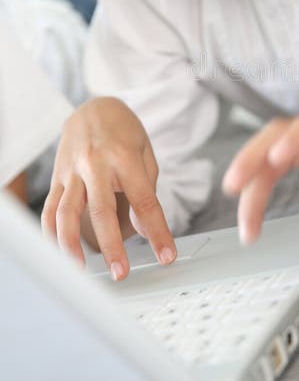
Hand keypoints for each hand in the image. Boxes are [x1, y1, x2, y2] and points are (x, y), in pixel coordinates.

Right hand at [42, 97, 175, 279]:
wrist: (94, 107)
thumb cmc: (124, 133)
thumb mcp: (145, 155)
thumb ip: (146, 193)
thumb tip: (147, 232)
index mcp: (125, 157)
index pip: (144, 201)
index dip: (156, 231)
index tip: (166, 255)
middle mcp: (95, 164)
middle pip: (101, 210)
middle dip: (112, 246)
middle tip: (121, 273)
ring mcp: (72, 171)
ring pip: (66, 212)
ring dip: (71, 246)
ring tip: (81, 271)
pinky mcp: (58, 177)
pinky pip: (50, 209)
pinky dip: (51, 234)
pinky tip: (60, 253)